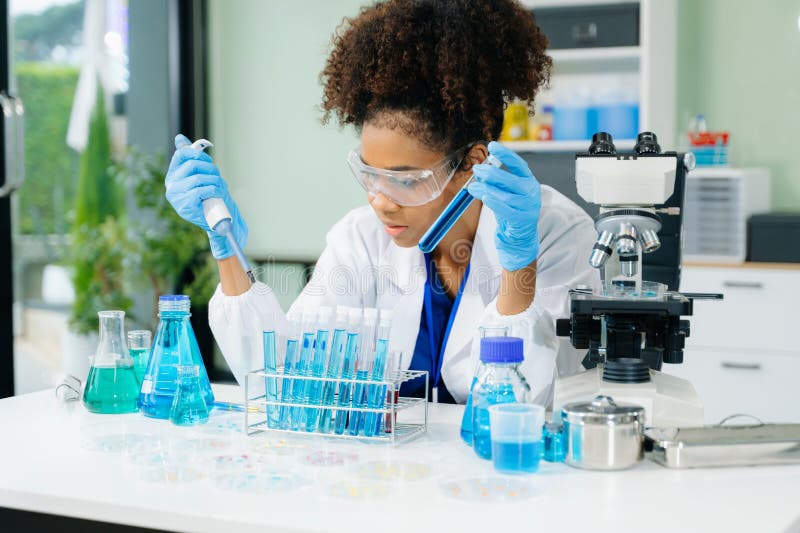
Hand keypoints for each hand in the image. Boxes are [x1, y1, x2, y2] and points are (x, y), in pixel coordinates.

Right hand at [165, 134, 247, 259]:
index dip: (198, 154)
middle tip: (217, 177)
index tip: (209, 161)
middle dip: (210, 168)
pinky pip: (201, 190)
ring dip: (215, 180)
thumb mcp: (200, 174)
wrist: (217, 220)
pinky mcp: (184, 205)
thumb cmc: (209, 195)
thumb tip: (179, 137)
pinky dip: (213, 190)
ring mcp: (176, 196)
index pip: (181, 154)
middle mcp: (170, 185)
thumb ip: (190, 157)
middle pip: (192, 164)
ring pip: (198, 177)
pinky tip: (216, 194)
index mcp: (173, 175)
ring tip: (220, 188)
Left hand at [467, 141, 540, 270]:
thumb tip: (479, 170)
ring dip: (486, 189)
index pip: (519, 164)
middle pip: (510, 179)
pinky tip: (485, 197)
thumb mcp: (504, 192)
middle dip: (491, 173)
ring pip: (505, 195)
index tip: (492, 146)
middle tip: (476, 169)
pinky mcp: (523, 220)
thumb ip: (494, 182)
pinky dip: (494, 203)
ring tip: (472, 187)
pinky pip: (506, 210)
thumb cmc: (510, 210)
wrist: (520, 237)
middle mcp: (532, 192)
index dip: (506, 154)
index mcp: (529, 181)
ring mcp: (529, 206)